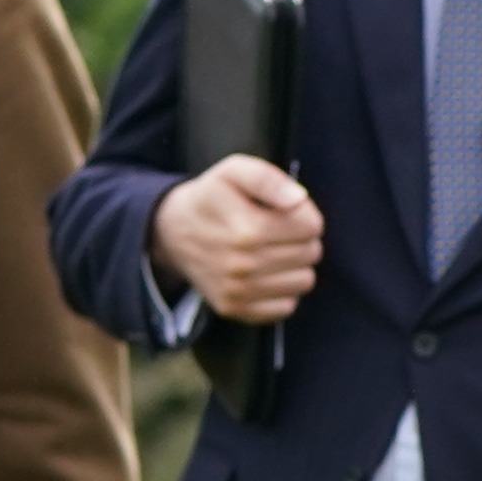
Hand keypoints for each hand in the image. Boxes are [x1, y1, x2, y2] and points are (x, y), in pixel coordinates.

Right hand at [149, 157, 323, 325]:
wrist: (169, 231)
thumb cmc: (209, 197)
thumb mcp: (232, 171)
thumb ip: (268, 179)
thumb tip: (299, 199)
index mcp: (247, 229)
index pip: (312, 226)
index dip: (305, 213)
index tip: (285, 211)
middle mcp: (244, 265)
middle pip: (311, 253)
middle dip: (301, 238)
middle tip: (278, 230)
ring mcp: (238, 291)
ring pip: (304, 281)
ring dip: (295, 265)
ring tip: (273, 251)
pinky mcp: (235, 309)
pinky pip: (286, 307)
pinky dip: (282, 291)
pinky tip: (265, 273)